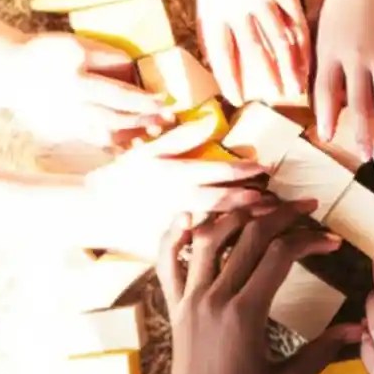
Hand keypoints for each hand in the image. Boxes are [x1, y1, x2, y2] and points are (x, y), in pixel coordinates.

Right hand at [7, 33, 170, 147]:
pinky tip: (129, 145)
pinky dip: (111, 144)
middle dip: (143, 121)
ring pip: (103, 134)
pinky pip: (90, 141)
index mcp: (76, 78)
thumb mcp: (76, 45)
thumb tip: (135, 73)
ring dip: (130, 136)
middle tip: (166, 121)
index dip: (143, 100)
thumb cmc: (46, 52)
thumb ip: (105, 58)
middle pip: (114, 117)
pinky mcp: (57, 131)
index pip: (118, 93)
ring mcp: (62, 120)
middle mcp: (70, 101)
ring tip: (152, 133)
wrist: (6, 69)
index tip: (164, 102)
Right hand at [74, 149, 266, 257]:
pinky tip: (244, 252)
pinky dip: (222, 249)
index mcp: (174, 175)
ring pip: (216, 227)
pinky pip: (199, 250)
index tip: (265, 168)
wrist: (93, 209)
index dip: (243, 170)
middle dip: (253, 202)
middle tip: (281, 202)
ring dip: (244, 225)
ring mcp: (172, 227)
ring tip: (271, 224)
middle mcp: (176, 201)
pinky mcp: (169, 248)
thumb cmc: (124, 175)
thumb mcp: (150, 151)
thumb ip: (182, 138)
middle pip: (222, 202)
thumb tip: (211, 121)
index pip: (215, 171)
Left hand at [156, 203, 361, 373]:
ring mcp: (190, 300)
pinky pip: (169, 261)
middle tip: (307, 208)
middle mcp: (213, 298)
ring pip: (209, 237)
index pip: (280, 255)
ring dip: (237, 214)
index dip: (310, 240)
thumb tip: (359, 328)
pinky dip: (177, 235)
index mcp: (244, 314)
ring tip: (263, 205)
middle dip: (282, 215)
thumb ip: (323, 350)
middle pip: (248, 236)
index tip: (332, 241)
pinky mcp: (176, 307)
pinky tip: (190, 216)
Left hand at [197, 0, 308, 104]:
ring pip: (280, 40)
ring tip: (297, 87)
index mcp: (216, 10)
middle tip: (275, 99)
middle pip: (255, 50)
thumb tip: (215, 61)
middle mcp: (240, 7)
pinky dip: (303, 45)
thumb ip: (209, 27)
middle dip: (266, 78)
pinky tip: (307, 61)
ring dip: (290, 67)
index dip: (230, 79)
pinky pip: (296, 23)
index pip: (222, 52)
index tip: (238, 99)